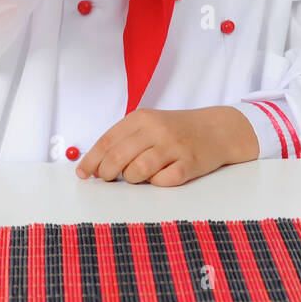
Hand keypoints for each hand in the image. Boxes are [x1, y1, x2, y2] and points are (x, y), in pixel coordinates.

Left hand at [75, 107, 259, 186]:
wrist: (217, 129)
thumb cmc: (176, 130)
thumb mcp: (149, 124)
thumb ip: (124, 140)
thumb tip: (94, 165)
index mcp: (142, 118)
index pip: (107, 141)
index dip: (92, 160)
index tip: (83, 174)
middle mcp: (157, 129)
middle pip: (118, 157)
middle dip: (107, 173)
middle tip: (107, 180)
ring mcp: (174, 146)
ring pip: (138, 171)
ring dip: (132, 179)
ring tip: (137, 176)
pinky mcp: (189, 164)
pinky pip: (163, 181)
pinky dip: (156, 183)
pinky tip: (160, 177)